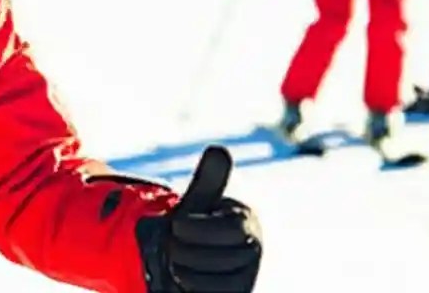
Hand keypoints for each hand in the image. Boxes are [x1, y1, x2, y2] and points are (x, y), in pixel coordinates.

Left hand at [137, 146, 261, 291]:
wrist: (182, 259)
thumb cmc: (190, 227)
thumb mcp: (197, 202)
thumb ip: (209, 179)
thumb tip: (219, 149)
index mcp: (246, 222)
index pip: (230, 230)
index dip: (196, 229)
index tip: (178, 225)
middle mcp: (253, 251)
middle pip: (212, 258)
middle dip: (181, 250)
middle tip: (175, 245)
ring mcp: (246, 277)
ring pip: (208, 283)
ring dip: (182, 271)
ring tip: (180, 262)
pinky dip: (189, 289)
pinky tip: (185, 280)